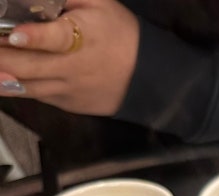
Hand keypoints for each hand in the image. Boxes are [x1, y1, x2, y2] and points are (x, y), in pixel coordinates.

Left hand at [0, 0, 138, 115]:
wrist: (145, 76)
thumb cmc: (119, 33)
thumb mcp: (98, 2)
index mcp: (82, 38)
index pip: (55, 38)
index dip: (34, 37)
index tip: (16, 35)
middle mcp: (72, 68)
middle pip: (29, 65)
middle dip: (1, 56)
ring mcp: (68, 90)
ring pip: (27, 86)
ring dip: (3, 76)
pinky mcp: (67, 103)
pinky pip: (36, 95)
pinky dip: (15, 86)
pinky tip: (3, 77)